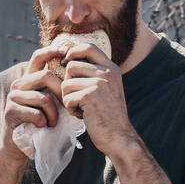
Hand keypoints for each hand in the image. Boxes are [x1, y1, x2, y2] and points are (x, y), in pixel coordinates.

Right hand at [0, 46, 68, 165]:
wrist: (19, 146)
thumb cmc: (40, 124)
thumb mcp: (50, 104)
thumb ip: (57, 90)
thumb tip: (78, 75)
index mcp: (29, 80)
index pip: (38, 57)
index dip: (52, 51)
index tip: (66, 50)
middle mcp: (19, 84)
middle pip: (46, 76)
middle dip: (61, 92)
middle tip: (68, 106)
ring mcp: (13, 97)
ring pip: (43, 97)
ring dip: (54, 114)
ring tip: (53, 123)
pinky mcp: (11, 111)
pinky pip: (36, 113)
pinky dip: (44, 122)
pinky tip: (42, 127)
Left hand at [60, 42, 139, 159]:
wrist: (119, 136)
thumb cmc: (108, 115)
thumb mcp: (107, 88)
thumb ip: (95, 74)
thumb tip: (68, 60)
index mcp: (111, 68)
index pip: (88, 47)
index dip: (73, 51)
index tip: (65, 62)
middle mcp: (107, 73)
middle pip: (71, 66)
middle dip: (68, 84)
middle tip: (78, 98)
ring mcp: (100, 83)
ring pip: (66, 83)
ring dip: (68, 98)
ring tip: (81, 108)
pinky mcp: (90, 96)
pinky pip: (67, 98)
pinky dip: (71, 109)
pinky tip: (83, 115)